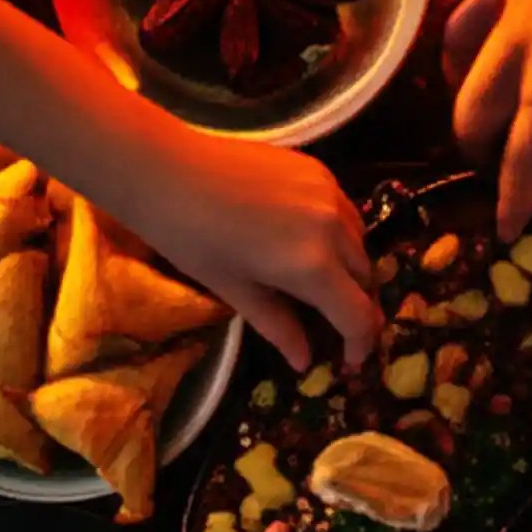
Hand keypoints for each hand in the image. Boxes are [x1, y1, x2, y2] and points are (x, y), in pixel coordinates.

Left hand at [123, 135, 382, 371]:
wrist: (166, 170)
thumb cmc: (191, 238)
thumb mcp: (235, 291)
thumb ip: (279, 327)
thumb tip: (304, 361)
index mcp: (312, 266)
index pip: (358, 315)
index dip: (361, 344)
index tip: (350, 361)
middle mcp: (333, 228)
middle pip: (365, 277)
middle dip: (355, 306)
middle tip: (332, 324)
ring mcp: (330, 193)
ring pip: (360, 242)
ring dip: (350, 268)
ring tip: (321, 281)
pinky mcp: (319, 169)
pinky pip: (345, 210)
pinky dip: (338, 233)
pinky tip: (308, 238)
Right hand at [444, 0, 531, 239]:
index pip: (523, 160)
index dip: (513, 200)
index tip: (508, 228)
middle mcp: (515, 58)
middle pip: (474, 125)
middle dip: (481, 158)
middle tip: (500, 173)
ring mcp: (495, 20)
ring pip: (456, 81)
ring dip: (467, 111)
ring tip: (485, 124)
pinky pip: (459, 36)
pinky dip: (463, 60)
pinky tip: (476, 63)